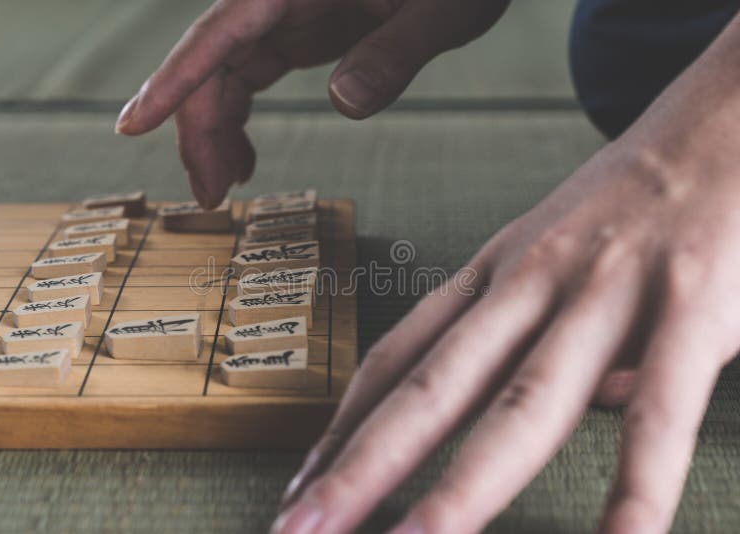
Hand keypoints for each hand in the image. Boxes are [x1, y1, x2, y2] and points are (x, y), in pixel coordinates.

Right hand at [114, 0, 509, 206]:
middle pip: (214, 61)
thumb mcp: (444, 8)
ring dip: (215, 129)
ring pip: (225, 70)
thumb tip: (345, 104)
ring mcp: (286, 10)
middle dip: (200, 129)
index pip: (220, 33)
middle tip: (208, 197)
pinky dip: (240, 115)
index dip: (173, 81)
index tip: (132, 124)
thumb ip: (395, 52)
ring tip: (223, 186)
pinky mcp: (299, 26)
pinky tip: (245, 154)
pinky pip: (251, 71)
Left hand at [271, 114, 739, 533]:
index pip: (397, 358)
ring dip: (462, 488)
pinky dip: (636, 487)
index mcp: (490, 274)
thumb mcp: (551, 251)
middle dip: (362, 468)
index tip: (300, 484)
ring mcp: (606, 294)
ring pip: (522, 405)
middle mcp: (529, 283)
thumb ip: (529, 332)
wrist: (721, 117)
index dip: (342, 427)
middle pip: (431, 389)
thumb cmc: (628, 199)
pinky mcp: (694, 305)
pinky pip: (661, 414)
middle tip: (299, 531)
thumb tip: (554, 404)